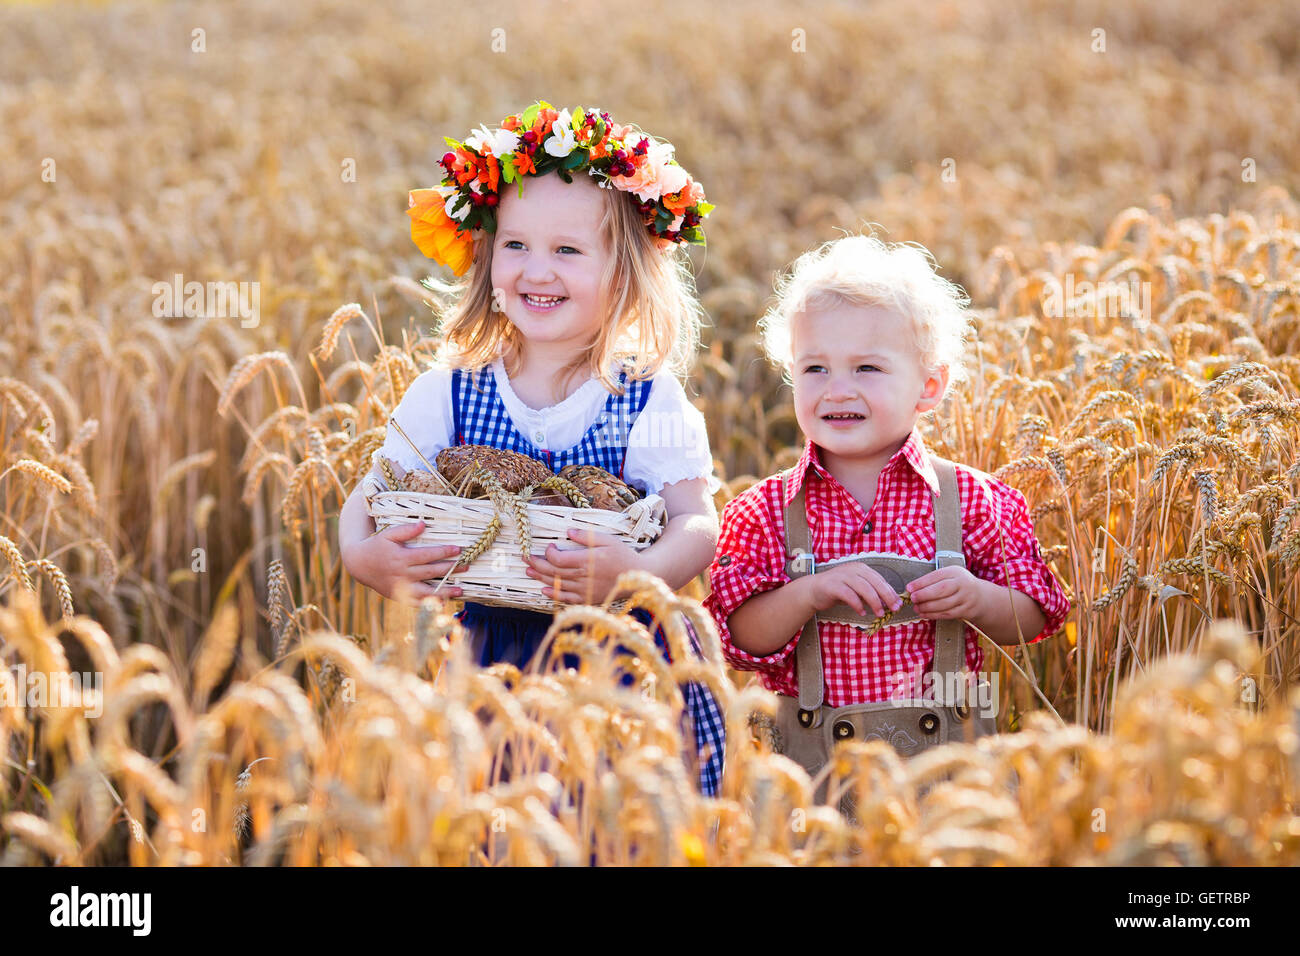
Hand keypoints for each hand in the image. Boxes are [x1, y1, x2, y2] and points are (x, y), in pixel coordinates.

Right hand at [343, 519, 464, 604]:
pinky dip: (430, 604)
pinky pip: (416, 603)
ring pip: (426, 592)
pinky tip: (443, 603)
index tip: (458, 550)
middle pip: (431, 572)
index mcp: (401, 558)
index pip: (427, 555)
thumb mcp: (388, 534)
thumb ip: (405, 530)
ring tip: (461, 590)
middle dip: (450, 569)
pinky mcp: (399, 596)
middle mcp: (403, 574)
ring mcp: (401, 587)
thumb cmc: (376, 546)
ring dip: (445, 591)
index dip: (444, 552)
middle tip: (466, 566)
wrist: (359, 565)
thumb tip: (423, 524)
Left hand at [524, 529, 641, 604]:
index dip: (548, 553)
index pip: (558, 559)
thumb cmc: (624, 555)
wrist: (640, 577)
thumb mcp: (608, 540)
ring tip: (529, 571)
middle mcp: (583, 577)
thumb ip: (586, 537)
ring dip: (540, 578)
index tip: (548, 546)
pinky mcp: (588, 599)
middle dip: (537, 564)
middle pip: (553, 572)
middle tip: (525, 558)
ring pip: (556, 585)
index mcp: (587, 561)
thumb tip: (568, 531)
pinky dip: (553, 595)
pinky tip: (543, 590)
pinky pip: (566, 599)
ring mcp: (585, 590)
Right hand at [804, 563, 901, 617]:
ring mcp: (842, 576)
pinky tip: (862, 612)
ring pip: (864, 587)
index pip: (880, 579)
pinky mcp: (833, 585)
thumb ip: (871, 593)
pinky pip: (848, 594)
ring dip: (874, 601)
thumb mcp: (857, 589)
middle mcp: (853, 569)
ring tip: (880, 613)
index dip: (891, 592)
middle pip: (875, 581)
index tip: (898, 604)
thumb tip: (889, 602)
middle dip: (887, 596)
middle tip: (894, 609)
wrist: (812, 590)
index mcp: (861, 568)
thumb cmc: (837, 590)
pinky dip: (857, 604)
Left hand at [905, 566, 983, 620]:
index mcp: (955, 572)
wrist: (981, 597)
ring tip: (916, 608)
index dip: (921, 582)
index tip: (909, 587)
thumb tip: (912, 588)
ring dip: (927, 607)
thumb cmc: (959, 584)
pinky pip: (947, 614)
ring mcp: (966, 598)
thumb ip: (934, 580)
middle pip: (942, 589)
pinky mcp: (966, 610)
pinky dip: (933, 615)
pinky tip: (924, 614)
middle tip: (913, 598)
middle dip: (924, 595)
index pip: (936, 576)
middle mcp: (962, 584)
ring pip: (944, 604)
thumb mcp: (950, 576)